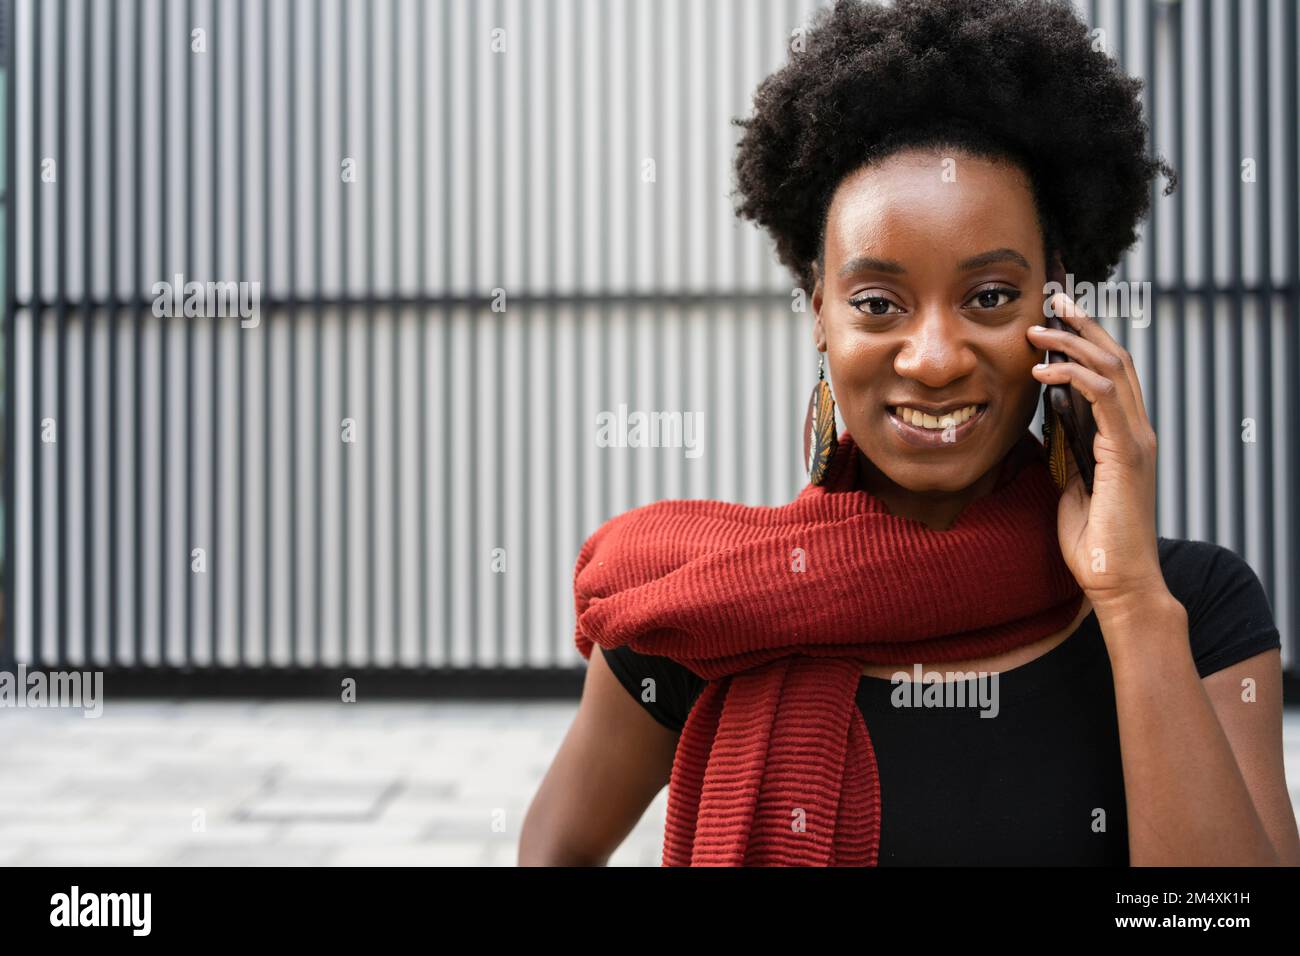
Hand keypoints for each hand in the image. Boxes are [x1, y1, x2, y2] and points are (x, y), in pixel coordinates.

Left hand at [1027, 294, 1166, 616]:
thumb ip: (1066, 447)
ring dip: (1072, 342)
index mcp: (1122, 435)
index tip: (1053, 317)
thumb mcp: (1070, 483)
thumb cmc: (1092, 541)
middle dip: (1083, 324)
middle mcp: (1135, 430)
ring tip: (1036, 328)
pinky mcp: (1127, 454)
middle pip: (1115, 358)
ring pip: (1111, 369)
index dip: (1084, 341)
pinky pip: (1103, 399)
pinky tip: (1043, 370)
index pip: (1108, 372)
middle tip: (1052, 297)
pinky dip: (1073, 376)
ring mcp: (1135, 440)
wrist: (1116, 581)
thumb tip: (1049, 413)